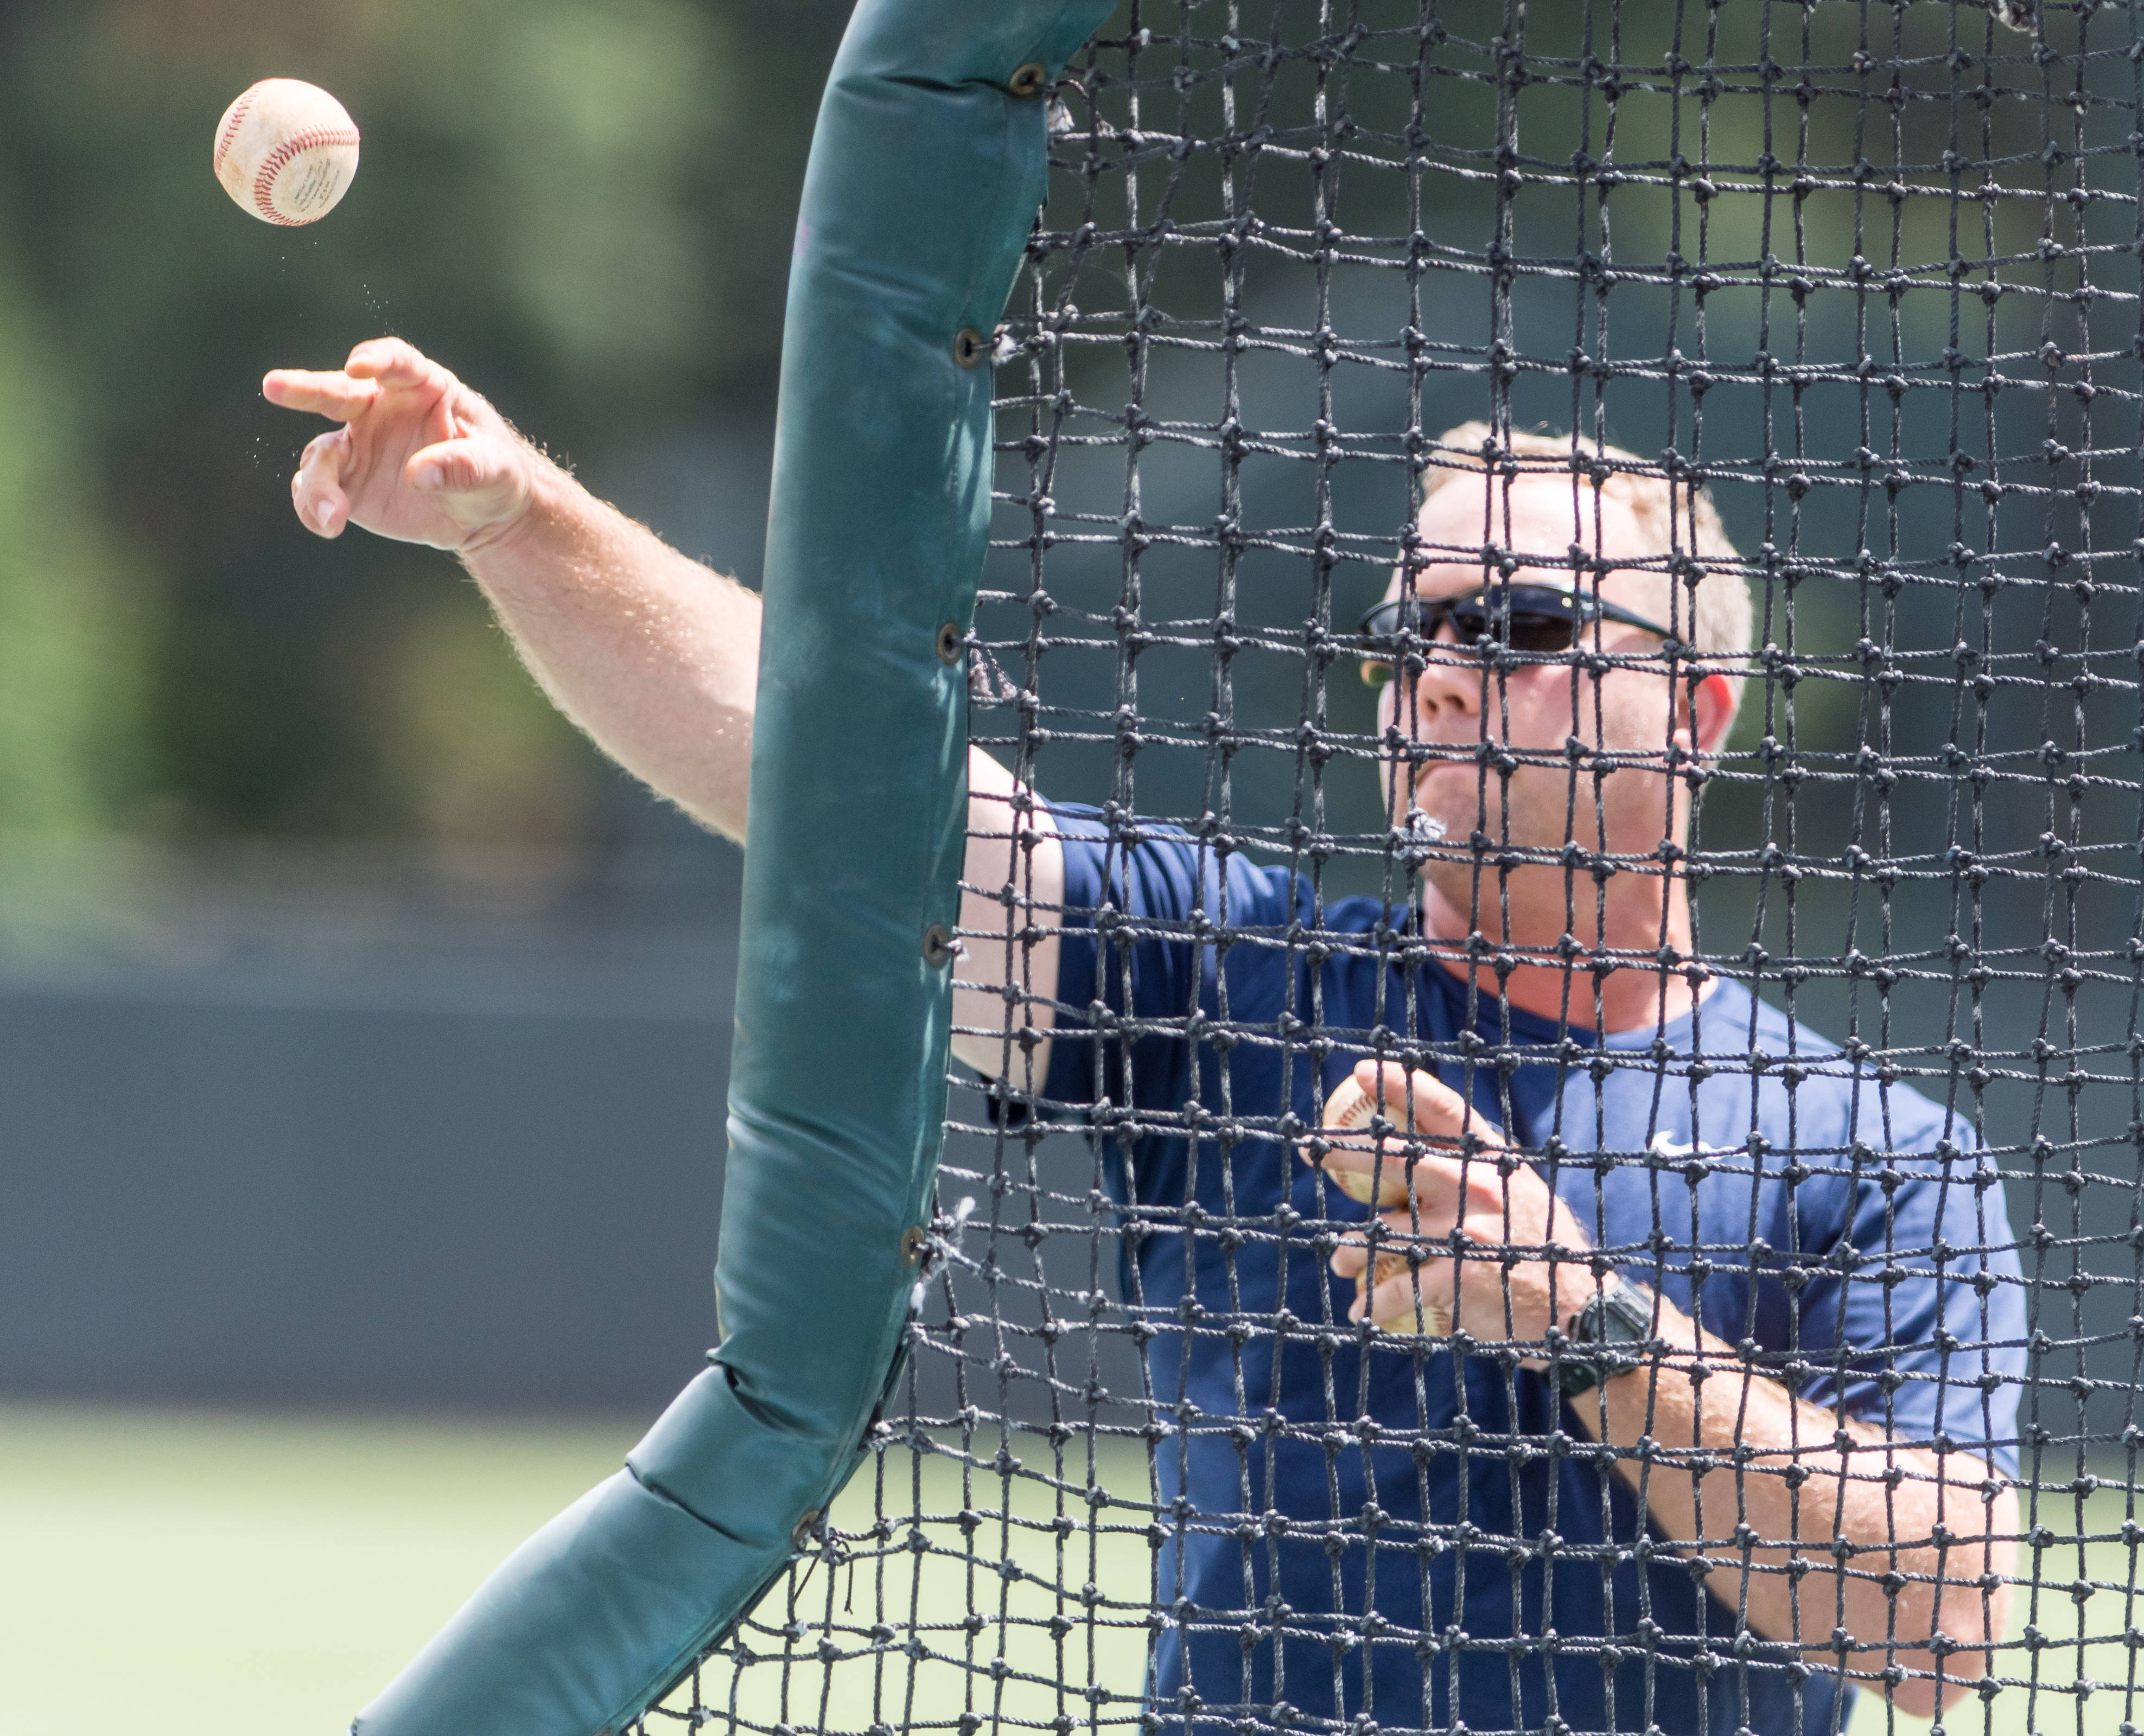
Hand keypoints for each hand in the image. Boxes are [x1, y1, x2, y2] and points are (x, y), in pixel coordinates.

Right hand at [263, 338, 544, 552]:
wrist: (484, 511)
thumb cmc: (495, 474)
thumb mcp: (495, 470)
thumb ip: (463, 467)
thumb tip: (419, 473)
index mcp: (423, 386)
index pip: (397, 361)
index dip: (378, 360)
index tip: (361, 367)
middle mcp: (380, 407)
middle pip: (337, 392)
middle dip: (306, 388)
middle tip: (273, 386)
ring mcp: (358, 443)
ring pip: (322, 454)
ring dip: (319, 482)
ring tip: (333, 515)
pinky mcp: (347, 481)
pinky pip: (316, 489)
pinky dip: (313, 506)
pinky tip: (328, 524)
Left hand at [1320, 1060, 1592, 1352]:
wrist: (1578, 1310)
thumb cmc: (1538, 1247)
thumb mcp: (1519, 1194)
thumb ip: (1475, 1173)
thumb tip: (1422, 1151)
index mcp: (1493, 1162)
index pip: (1445, 1111)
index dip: (1402, 1085)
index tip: (1362, 1069)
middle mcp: (1478, 1187)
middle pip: (1399, 1160)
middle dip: (1349, 1152)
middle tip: (1315, 1148)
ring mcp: (1469, 1231)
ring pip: (1386, 1231)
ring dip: (1353, 1247)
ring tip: (1342, 1258)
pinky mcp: (1461, 1277)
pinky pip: (1399, 1287)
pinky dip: (1375, 1300)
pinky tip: (1363, 1308)